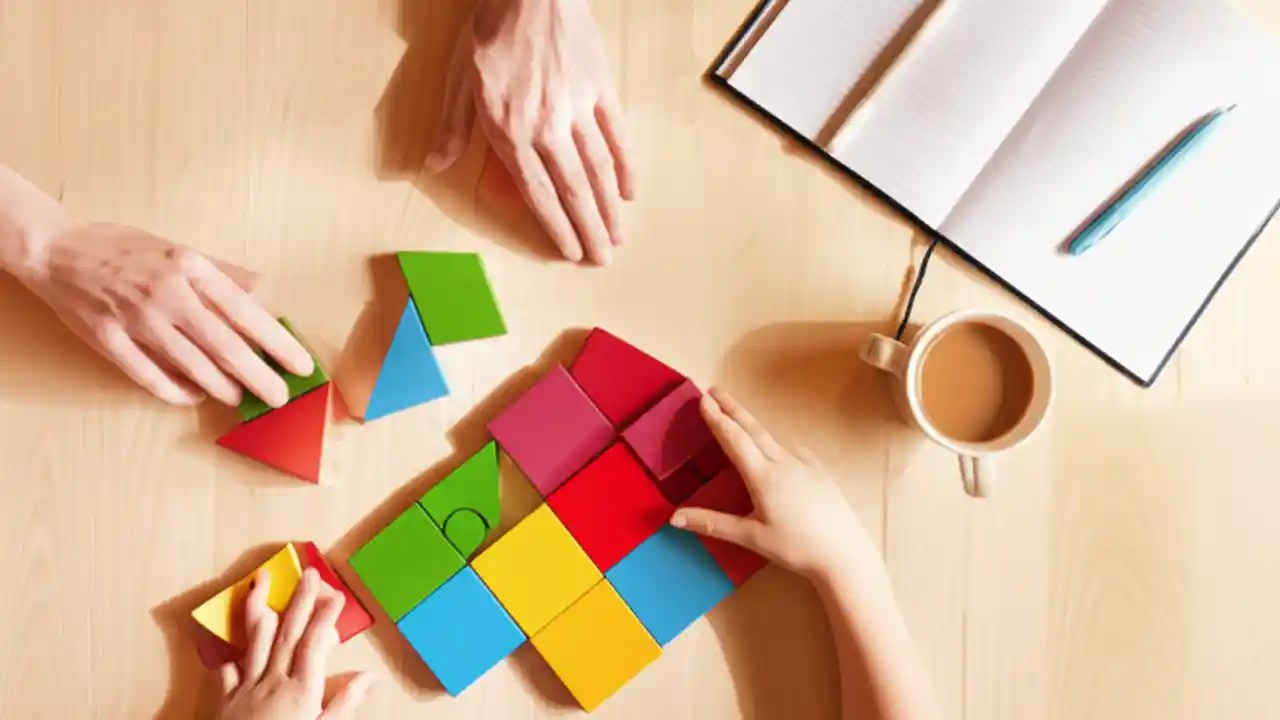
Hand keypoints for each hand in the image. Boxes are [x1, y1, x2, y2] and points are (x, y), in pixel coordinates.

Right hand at [15, 222, 313, 406]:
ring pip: (193, 367)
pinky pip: (151, 377)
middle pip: (225, 348)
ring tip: (240, 396)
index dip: (278, 344)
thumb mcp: (181, 249)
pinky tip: (195, 395)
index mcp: (191, 268)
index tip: (300, 366)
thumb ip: (224, 274)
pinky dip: (178, 392)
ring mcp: (137, 320)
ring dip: (223, 388)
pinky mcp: (109, 341)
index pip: (246, 313)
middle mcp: (167, 294)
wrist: (58, 251)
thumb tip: (263, 291)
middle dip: (259, 378)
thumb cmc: (127, 250)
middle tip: (279, 397)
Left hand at [218, 568, 375, 719]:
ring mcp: (245, 690)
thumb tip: (368, 676)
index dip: (326, 617)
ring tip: (262, 582)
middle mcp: (272, 683)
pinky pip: (225, 670)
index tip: (336, 595)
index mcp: (301, 692)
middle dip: (300, 601)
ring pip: (253, 643)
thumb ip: (343, 704)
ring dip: (259, 609)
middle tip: (309, 574)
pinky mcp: (224, 703)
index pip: (315, 644)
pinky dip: (229, 652)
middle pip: (287, 634)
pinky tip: (231, 640)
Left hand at [427, 0, 635, 265]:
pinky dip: (626, 165)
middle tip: (602, 260)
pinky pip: (617, 135)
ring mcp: (578, 110)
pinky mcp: (601, 90)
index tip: (569, 253)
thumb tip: (432, 167)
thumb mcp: (458, 80)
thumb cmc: (491, 32)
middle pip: (573, 191)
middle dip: (589, 231)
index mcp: (510, 132)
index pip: (538, 192)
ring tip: (619, 237)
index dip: (555, 227)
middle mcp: (547, 128)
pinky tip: (631, 191)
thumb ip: (452, 129)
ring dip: (610, 208)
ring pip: (598, 170)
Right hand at [671, 389, 882, 582]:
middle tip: (714, 390)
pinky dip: (773, 442)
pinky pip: (790, 450)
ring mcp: (804, 464)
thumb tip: (674, 518)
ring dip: (750, 423)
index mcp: (764, 476)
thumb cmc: (796, 547)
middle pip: (753, 428)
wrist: (844, 553)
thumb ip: (712, 524)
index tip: (703, 399)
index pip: (735, 440)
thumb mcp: (751, 537)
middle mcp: (783, 462)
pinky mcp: (818, 470)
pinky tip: (772, 448)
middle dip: (732, 408)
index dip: (717, 419)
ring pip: (772, 438)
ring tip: (736, 415)